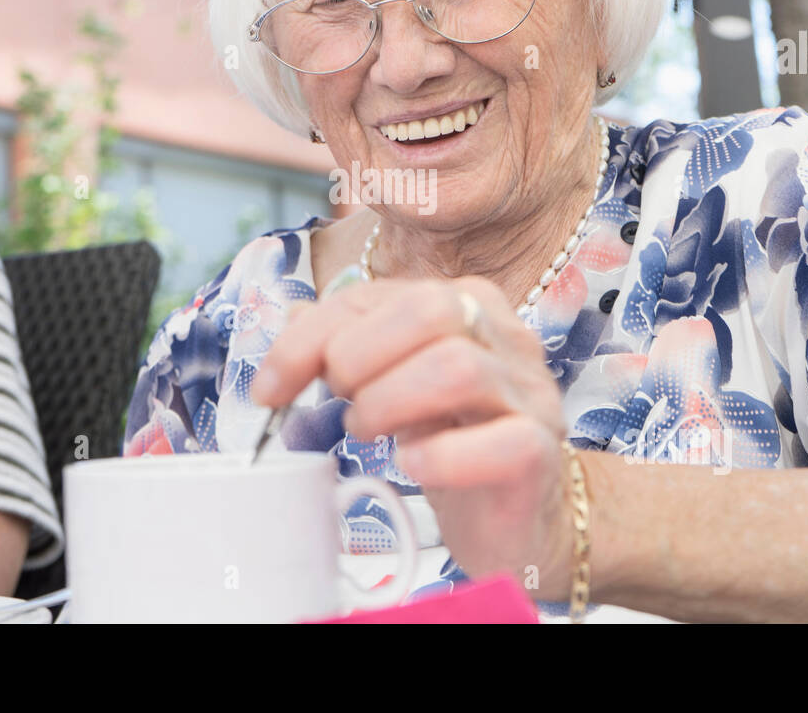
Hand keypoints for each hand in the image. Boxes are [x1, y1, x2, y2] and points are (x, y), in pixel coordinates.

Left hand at [251, 276, 575, 598]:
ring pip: (458, 367)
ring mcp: (529, 395)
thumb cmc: (454, 440)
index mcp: (466, 305)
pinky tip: (414, 465)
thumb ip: (350, 345)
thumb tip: (292, 315)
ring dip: (389, 401)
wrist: (523, 513)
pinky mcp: (538, 455)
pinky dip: (443, 456)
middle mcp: (505, 337)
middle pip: (427, 309)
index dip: (307, 338)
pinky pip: (502, 442)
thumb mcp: (395, 384)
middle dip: (357, 356)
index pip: (374, 295)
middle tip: (339, 403)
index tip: (268, 388)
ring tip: (367, 431)